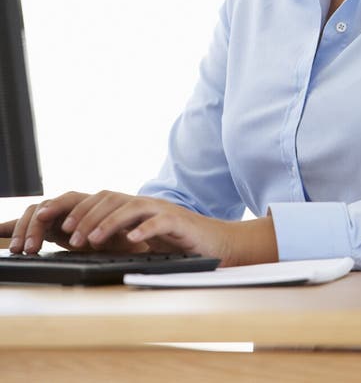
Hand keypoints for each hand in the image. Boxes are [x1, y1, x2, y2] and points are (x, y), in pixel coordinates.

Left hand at [0, 190, 278, 266]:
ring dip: (109, 223)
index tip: (60, 226)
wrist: (217, 243)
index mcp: (135, 207)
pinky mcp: (179, 222)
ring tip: (92, 240)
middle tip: (71, 236)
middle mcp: (147, 203)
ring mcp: (163, 210)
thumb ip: (121, 235)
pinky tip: (132, 241)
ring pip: (131, 208)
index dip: (80, 209)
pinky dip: (145, 229)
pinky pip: (159, 222)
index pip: (102, 200)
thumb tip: (87, 242)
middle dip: (87, 217)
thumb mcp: (144, 239)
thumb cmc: (179, 243)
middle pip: (112, 200)